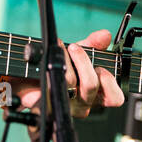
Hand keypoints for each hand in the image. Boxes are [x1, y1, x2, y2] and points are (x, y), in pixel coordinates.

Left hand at [10, 29, 124, 119]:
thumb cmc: (56, 66)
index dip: (111, 82)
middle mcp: (84, 103)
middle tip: (75, 48)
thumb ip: (93, 44)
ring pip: (72, 83)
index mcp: (96, 93)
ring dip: (66, 60)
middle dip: (84, 61)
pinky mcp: (49, 103)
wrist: (27, 75)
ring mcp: (66, 105)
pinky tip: (47, 57)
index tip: (101, 67)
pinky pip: (54, 85)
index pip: (114, 98)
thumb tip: (105, 35)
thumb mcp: (78, 52)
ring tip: (61, 47)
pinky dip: (52, 65)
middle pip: (92, 86)